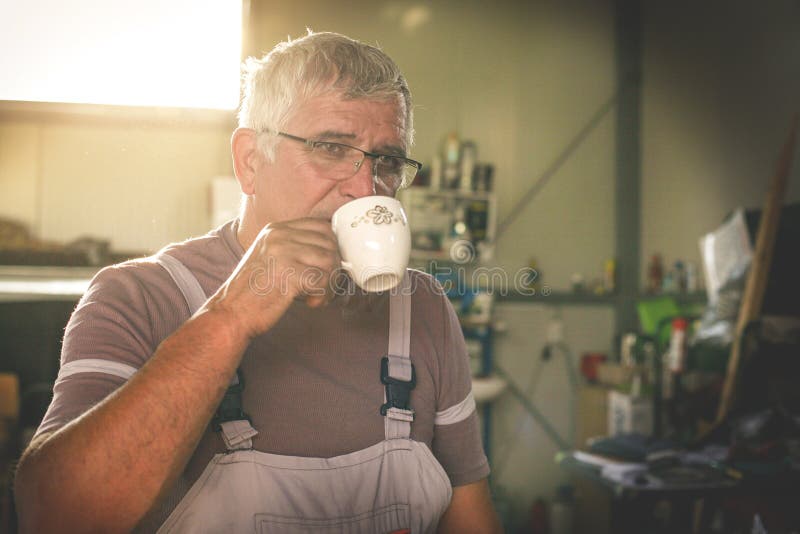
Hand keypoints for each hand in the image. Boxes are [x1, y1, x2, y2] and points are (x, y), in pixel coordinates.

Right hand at [204, 218, 341, 339]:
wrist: (231, 313)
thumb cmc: (254, 292)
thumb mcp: (272, 258)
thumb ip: (296, 249)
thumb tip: (334, 252)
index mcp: (276, 229)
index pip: (321, 226)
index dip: (331, 248)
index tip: (327, 268)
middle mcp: (279, 236)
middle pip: (329, 243)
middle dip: (333, 267)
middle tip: (324, 286)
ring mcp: (283, 252)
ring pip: (329, 261)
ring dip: (329, 283)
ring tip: (317, 296)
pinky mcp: (288, 273)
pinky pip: (322, 279)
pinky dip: (322, 295)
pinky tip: (311, 303)